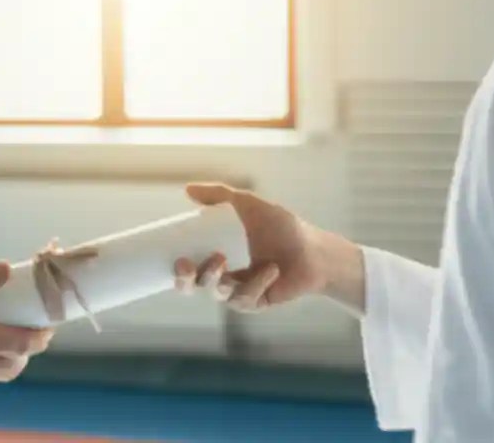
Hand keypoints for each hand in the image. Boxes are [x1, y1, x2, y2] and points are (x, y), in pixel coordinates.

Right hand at [173, 183, 364, 314]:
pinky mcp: (257, 303)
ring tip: (222, 259)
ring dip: (216, 278)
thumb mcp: (249, 205)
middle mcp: (224, 277)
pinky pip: (246, 298)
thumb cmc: (282, 228)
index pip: (189, 270)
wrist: (315, 250)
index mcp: (217, 257)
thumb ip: (220, 195)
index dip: (178, 271)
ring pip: (217, 293)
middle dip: (186, 280)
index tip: (178, 258)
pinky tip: (271, 269)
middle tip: (187, 265)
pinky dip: (257, 283)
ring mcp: (240, 292)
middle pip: (195, 287)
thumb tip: (187, 189)